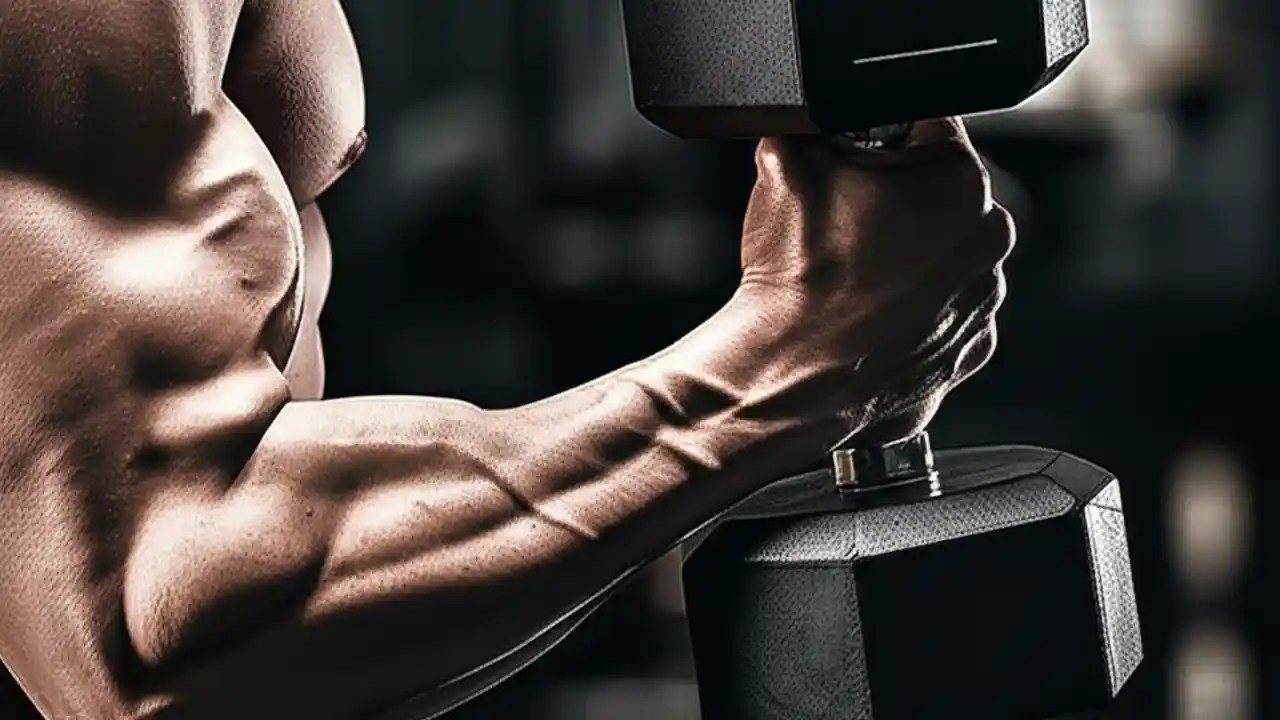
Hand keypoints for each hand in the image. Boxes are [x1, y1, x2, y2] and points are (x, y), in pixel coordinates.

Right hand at [737, 118, 1014, 445]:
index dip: (877, 133)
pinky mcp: (966, 351)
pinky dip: (906, 312)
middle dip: (892, 200)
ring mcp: (981, 303)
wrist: (784, 376)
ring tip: (846, 277)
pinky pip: (939, 313)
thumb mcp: (784, 160)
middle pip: (936, 193)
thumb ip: (812, 120)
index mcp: (961, 180)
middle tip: (838, 224)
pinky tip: (862, 315)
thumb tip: (810, 114)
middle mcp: (987, 240)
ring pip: (939, 254)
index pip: (925, 124)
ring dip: (901, 258)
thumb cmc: (796, 280)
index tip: (847, 161)